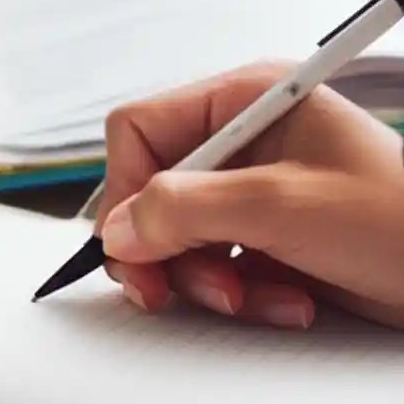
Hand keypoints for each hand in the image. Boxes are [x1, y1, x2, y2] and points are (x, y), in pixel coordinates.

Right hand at [97, 62, 403, 328]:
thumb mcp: (283, 207)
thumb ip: (186, 210)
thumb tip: (117, 229)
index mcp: (246, 102)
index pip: (139, 129)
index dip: (127, 186)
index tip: (138, 240)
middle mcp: (242, 142)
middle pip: (149, 190)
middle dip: (167, 248)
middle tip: (173, 289)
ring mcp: (253, 191)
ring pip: (176, 236)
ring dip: (206, 280)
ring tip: (252, 298)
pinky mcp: (267, 237)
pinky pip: (214, 267)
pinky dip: (239, 294)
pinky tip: (287, 302)